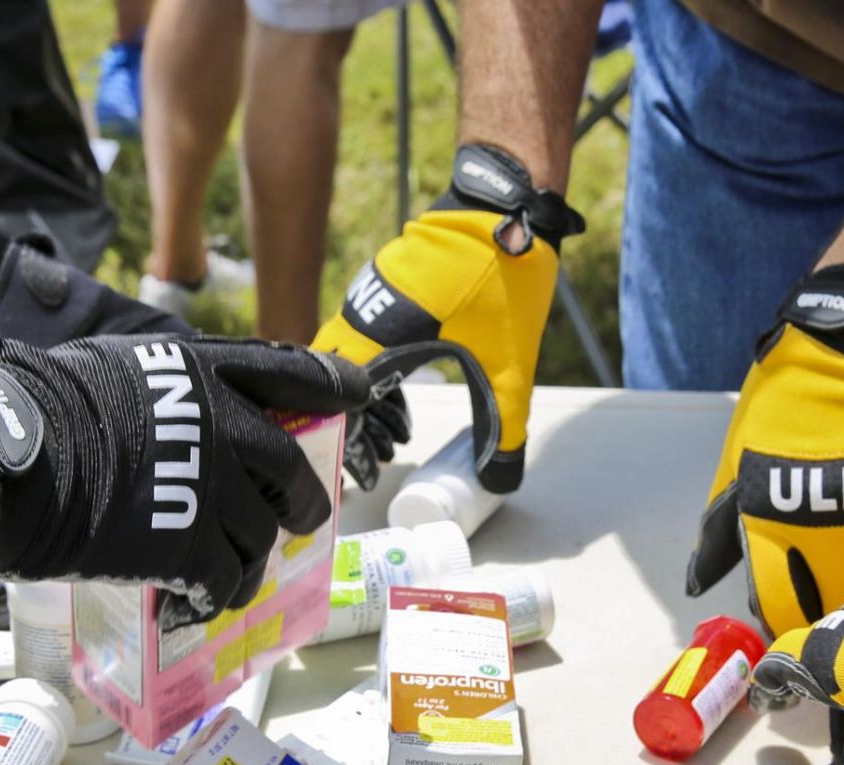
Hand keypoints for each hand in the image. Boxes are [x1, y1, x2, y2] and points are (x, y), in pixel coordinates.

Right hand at [0, 331, 367, 618]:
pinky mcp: (191, 544)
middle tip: (303, 520)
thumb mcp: (114, 369)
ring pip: (261, 535)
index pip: (290, 371)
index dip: (331, 384)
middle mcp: (223, 425)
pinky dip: (219, 596)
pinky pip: (227, 579)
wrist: (5, 461)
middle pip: (289, 471)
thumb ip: (166, 393)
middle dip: (303, 501)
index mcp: (202, 372)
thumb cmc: (35, 409)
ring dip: (253, 560)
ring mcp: (212, 487)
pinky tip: (201, 604)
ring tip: (235, 579)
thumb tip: (176, 418)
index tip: (359, 396)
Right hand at [311, 143, 583, 493]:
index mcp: (381, 334)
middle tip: (380, 454)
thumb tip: (500, 479)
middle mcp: (363, 311)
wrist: (508, 205)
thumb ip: (503, 427)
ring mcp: (372, 291)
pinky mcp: (387, 279)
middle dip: (355, 422)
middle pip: (335, 378)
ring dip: (367, 395)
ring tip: (397, 429)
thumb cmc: (503, 281)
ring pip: (349, 354)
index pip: (338, 398)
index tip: (364, 470)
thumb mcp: (509, 367)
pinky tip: (407, 383)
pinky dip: (378, 366)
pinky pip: (365, 331)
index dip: (348, 439)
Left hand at [688, 264, 843, 636]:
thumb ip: (720, 530)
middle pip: (835, 604)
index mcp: (773, 525)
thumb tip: (695, 584)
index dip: (783, 615)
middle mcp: (829, 533)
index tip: (791, 610)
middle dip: (831, 600)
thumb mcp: (738, 462)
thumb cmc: (787, 401)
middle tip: (834, 582)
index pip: (778, 606)